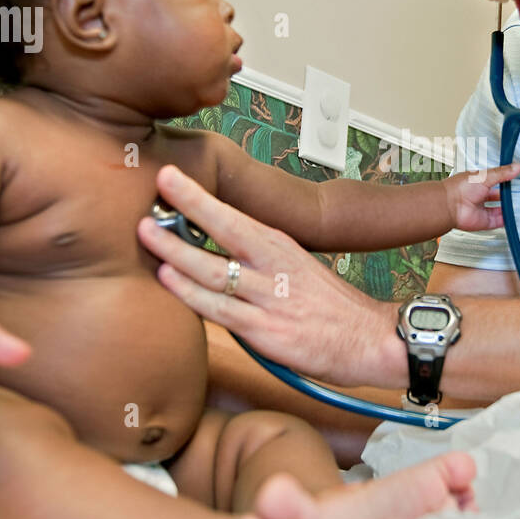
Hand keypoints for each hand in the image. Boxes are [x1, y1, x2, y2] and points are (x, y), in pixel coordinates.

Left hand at [137, 165, 402, 389]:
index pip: (233, 216)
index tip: (169, 177)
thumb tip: (219, 257)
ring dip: (175, 250)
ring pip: (213, 270)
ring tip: (146, 233)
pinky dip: (190, 293)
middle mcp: (274, 266)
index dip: (198, 197)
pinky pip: (219, 310)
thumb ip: (260, 263)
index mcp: (280, 248)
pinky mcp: (266, 332)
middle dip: (186, 207)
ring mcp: (269, 298)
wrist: (373, 341)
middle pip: (224, 230)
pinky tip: (169, 280)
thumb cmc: (334, 309)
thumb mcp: (299, 270)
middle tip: (152, 191)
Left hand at [443, 162, 519, 231]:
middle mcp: (478, 196)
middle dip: (505, 196)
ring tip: (517, 205)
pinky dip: (505, 220)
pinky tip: (512, 216)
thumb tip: (516, 167)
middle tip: (517, 193)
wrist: (450, 205)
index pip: (493, 180)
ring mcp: (480, 210)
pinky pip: (497, 222)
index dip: (503, 180)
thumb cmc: (460, 188)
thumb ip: (502, 173)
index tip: (514, 178)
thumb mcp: (485, 176)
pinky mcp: (483, 221)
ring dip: (506, 209)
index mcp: (477, 183)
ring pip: (497, 210)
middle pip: (495, 197)